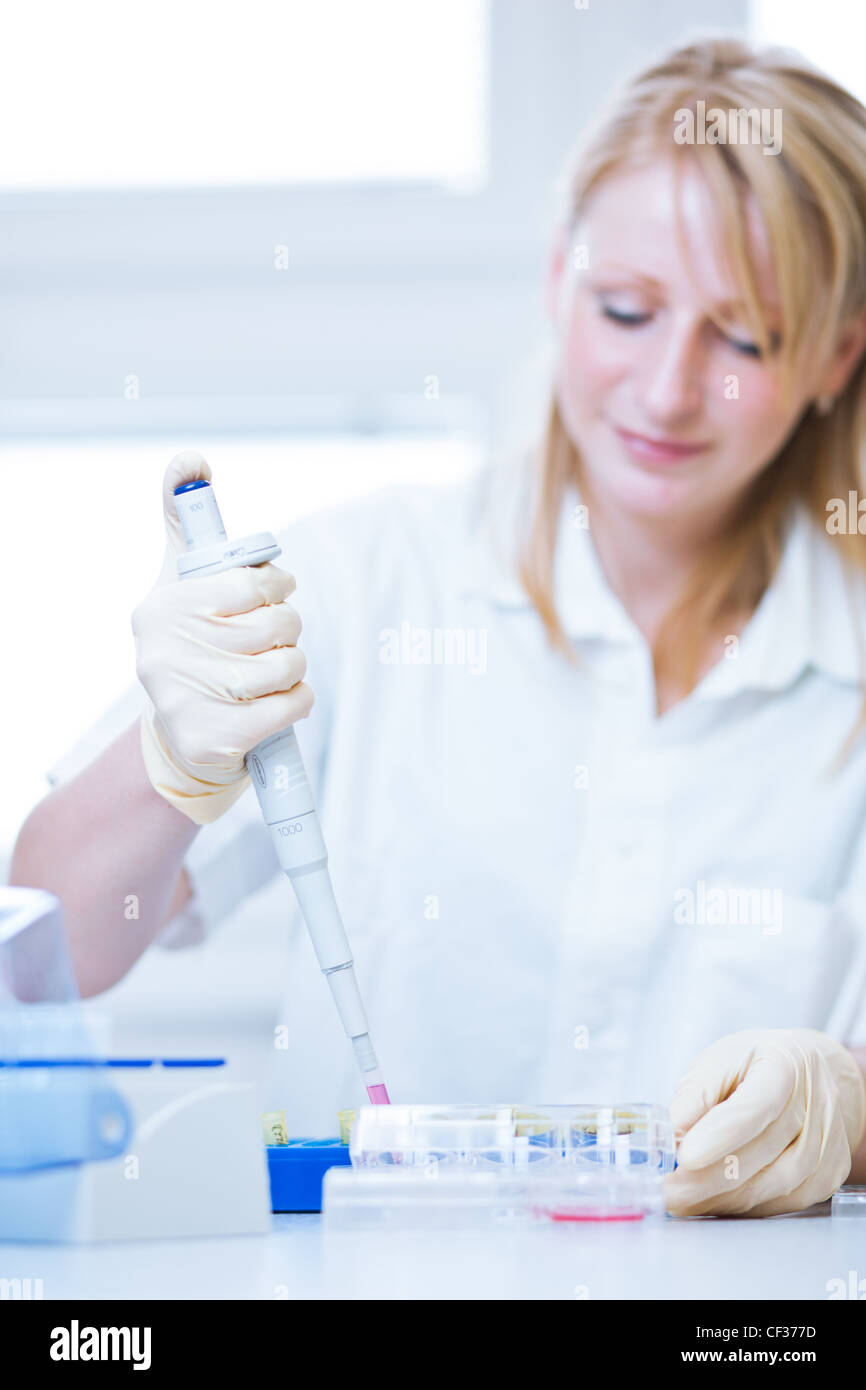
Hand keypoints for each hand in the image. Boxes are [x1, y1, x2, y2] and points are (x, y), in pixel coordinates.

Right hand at [132, 450, 312, 824]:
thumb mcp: (181, 580)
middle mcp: (162, 653)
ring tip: (272, 671)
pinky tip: (278, 701)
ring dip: (294, 666)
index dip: (276, 587)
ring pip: (288, 663)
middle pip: (276, 624)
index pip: (250, 583)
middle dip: (288, 629)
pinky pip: (292, 704)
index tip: (275, 593)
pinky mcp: (212, 739)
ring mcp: (183, 700)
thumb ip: (184, 517)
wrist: (182, 735)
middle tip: (272, 639)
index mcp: (159, 607)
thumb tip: (188, 457)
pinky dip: (298, 700)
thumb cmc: (193, 642)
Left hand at [664, 1027, 865, 1216]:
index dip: (719, 1135)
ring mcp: (826, 1147)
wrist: (813, 1075)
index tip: (683, 1156)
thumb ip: (694, 1096)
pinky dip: (739, 1206)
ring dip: (719, 1198)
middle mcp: (816, 1107)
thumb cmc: (757, 1064)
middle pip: (759, 1154)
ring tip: (679, 1196)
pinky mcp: (827, 1178)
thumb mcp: (720, 1061)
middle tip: (664, 1189)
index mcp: (786, 1066)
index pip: (755, 1106)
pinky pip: (778, 1203)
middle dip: (704, 1178)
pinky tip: (709, 1199)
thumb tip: (669, 1136)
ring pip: (768, 1187)